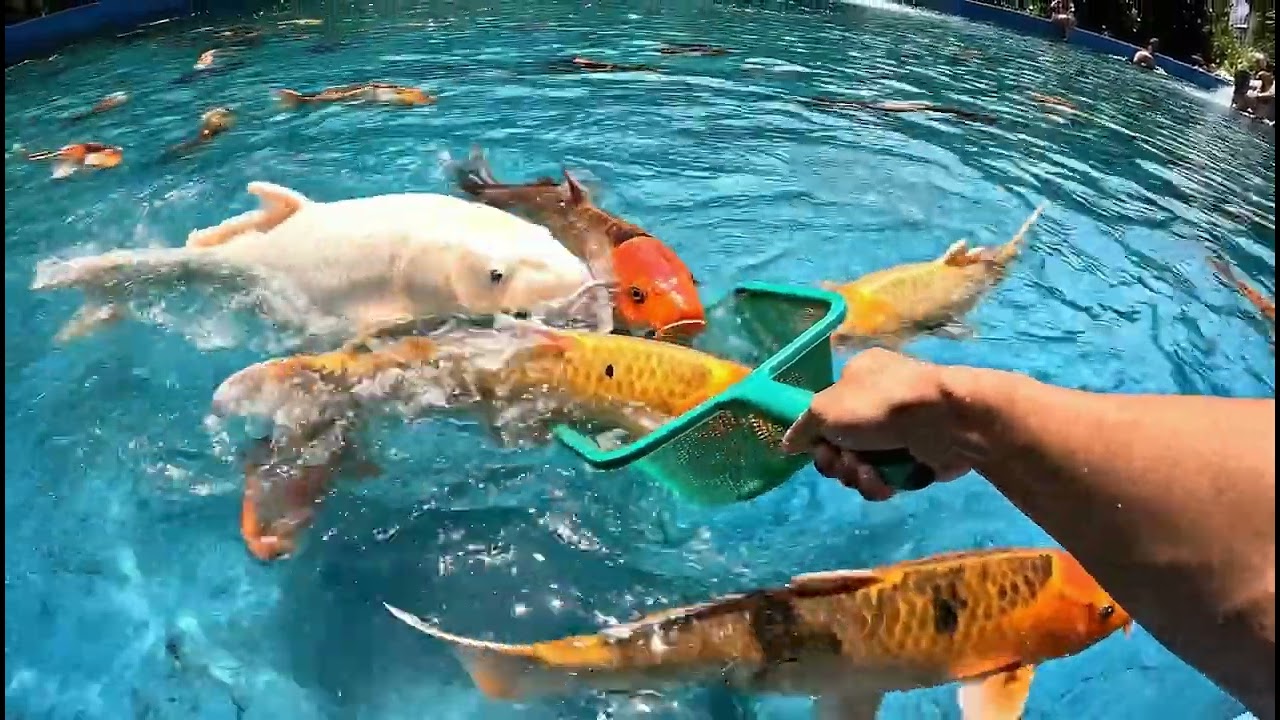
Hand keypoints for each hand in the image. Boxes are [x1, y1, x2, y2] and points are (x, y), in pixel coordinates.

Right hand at [781, 348, 982, 500]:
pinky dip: (881, 483)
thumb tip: (788, 443)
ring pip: (861, 465)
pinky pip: (887, 477)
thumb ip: (803, 428)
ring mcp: (900, 430)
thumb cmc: (880, 405)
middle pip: (840, 444)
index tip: (819, 449)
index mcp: (857, 378)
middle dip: (838, 462)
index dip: (817, 438)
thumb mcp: (825, 410)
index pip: (825, 414)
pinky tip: (887, 482)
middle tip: (845, 463)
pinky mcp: (918, 456)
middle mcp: (877, 401)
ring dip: (858, 475)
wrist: (946, 422)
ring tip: (871, 473)